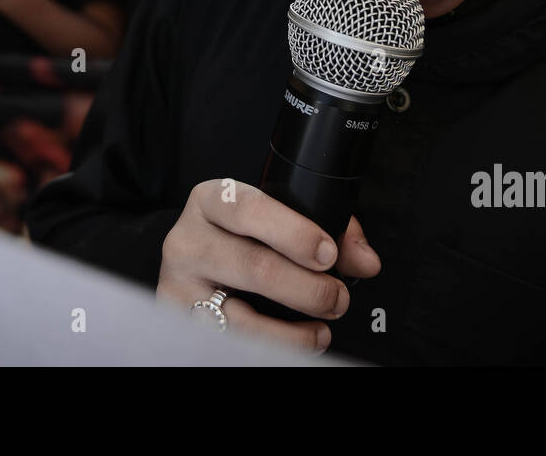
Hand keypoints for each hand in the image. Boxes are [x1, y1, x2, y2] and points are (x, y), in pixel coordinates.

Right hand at [157, 180, 380, 353]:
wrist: (192, 261)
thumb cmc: (242, 235)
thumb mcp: (277, 218)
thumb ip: (327, 229)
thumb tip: (365, 260)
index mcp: (214, 200)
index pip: (251, 209)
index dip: (294, 234)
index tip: (328, 254)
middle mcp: (189, 238)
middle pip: (252, 265)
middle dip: (307, 288)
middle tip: (337, 297)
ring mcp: (181, 283)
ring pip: (241, 315)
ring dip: (293, 330)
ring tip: (322, 328)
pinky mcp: (182, 320)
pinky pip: (231, 341)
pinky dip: (273, 345)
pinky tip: (298, 342)